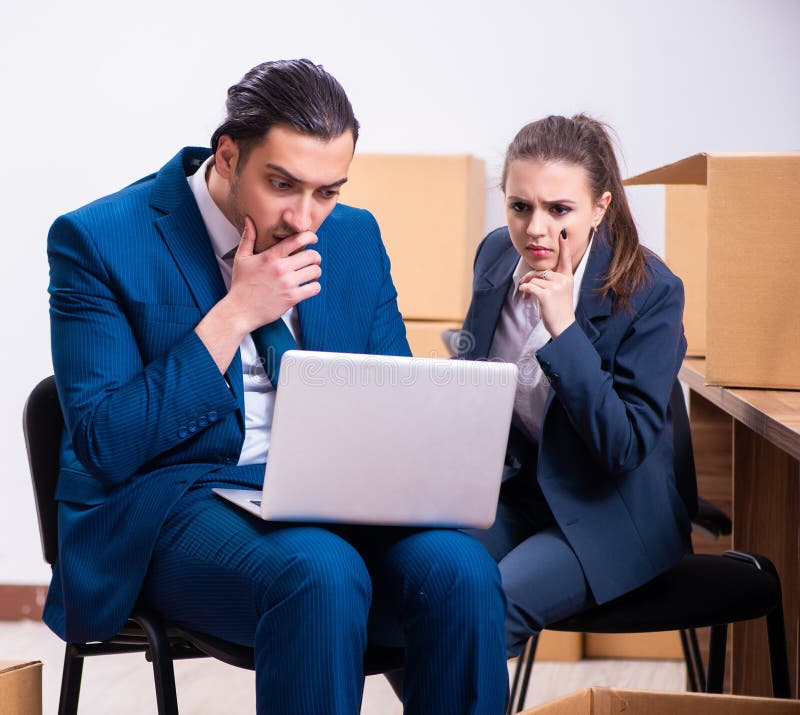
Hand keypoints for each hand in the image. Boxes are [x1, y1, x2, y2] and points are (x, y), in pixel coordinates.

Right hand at [227, 216, 321, 331]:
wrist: (240, 310)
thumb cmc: (241, 285)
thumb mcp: (242, 258)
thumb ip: (248, 238)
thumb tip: (250, 219)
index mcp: (270, 256)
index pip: (297, 240)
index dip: (310, 236)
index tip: (313, 238)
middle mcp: (281, 268)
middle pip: (312, 256)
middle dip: (315, 256)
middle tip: (312, 259)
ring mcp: (288, 284)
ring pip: (315, 271)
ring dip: (315, 271)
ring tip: (309, 273)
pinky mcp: (292, 298)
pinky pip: (314, 288)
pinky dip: (314, 286)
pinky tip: (308, 286)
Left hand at [518, 231, 574, 336]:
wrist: (563, 326)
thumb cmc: (559, 310)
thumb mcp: (560, 292)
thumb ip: (552, 281)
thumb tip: (533, 278)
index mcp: (567, 278)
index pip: (565, 259)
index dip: (564, 246)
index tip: (563, 233)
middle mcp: (563, 280)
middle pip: (540, 272)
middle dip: (529, 278)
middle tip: (524, 287)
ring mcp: (556, 287)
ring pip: (534, 280)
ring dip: (526, 287)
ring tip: (527, 297)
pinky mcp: (546, 294)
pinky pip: (529, 287)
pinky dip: (524, 290)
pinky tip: (525, 297)